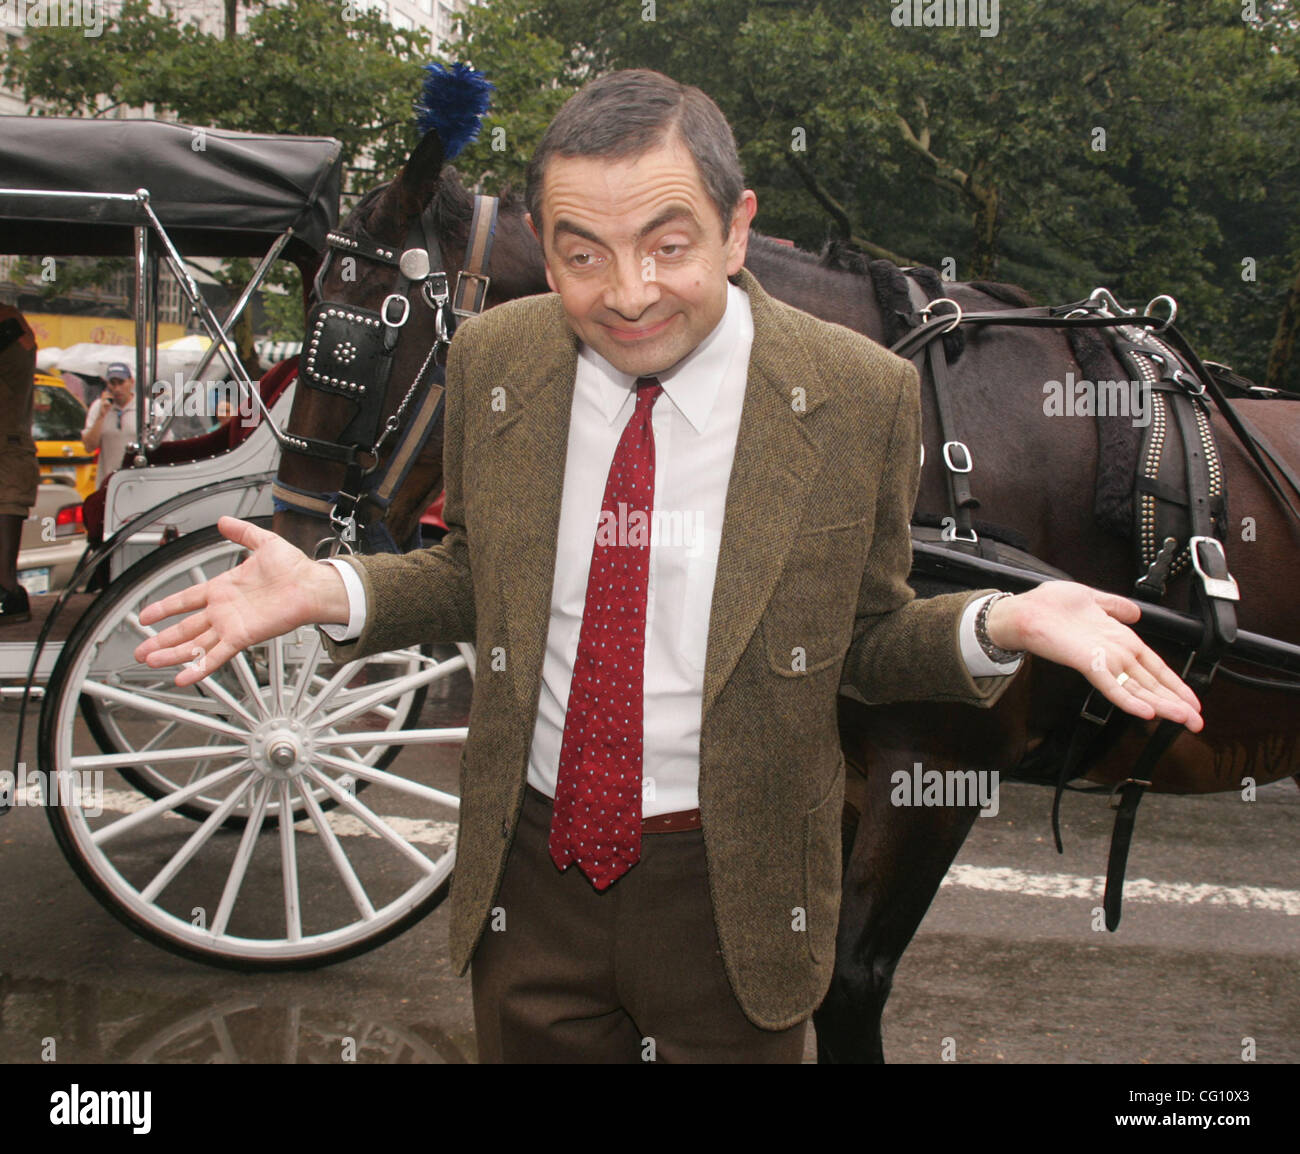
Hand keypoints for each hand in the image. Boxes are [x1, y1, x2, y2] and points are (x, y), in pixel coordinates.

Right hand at [133, 516, 350, 686]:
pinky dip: (199, 667)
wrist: (312, 585)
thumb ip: (242, 533)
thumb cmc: (294, 568)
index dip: (165, 607)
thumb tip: (224, 521)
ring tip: (150, 661)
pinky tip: (182, 677)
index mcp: (224, 589)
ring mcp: (231, 625)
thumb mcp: (263, 543)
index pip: (186, 599)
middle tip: (140, 650)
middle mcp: (224, 610)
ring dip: (172, 654)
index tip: (145, 616)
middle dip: (161, 639)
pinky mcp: (242, 637)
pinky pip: (216, 655)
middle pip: (184, 628)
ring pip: (194, 644)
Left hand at [985, 581, 1203, 732]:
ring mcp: (1102, 661)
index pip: (1155, 667)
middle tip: (1198, 723)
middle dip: (1178, 703)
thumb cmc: (1050, 606)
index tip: (1193, 702)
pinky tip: (1148, 712)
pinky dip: (1129, 699)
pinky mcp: (1088, 663)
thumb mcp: (1093, 600)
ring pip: (1139, 688)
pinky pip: (1112, 686)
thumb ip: (1116, 606)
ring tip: (1186, 720)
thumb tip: (1136, 611)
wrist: (1023, 610)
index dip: (1175, 684)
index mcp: (1120, 641)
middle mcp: (1115, 654)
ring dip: (1165, 705)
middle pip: (1153, 683)